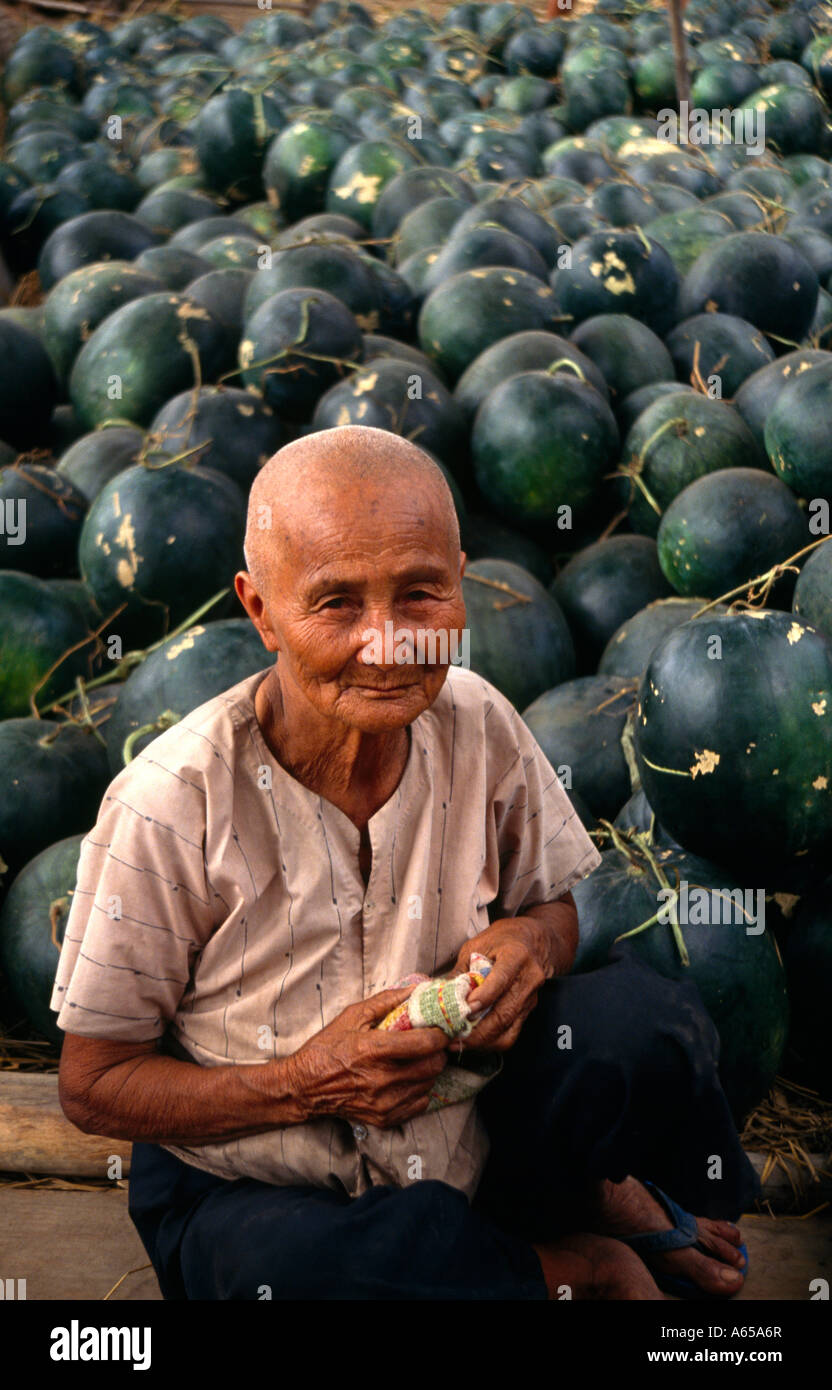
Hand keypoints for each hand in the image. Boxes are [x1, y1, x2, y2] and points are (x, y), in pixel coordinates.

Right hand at [287, 985, 448, 1129]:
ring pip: (429, 1085)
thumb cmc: (327, 1048)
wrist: (304, 1087)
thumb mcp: (353, 1016)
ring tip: (414, 1061)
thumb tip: (418, 988)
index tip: (439, 1028)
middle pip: (433, 1066)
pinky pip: (419, 1104)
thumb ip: (387, 1000)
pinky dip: (418, 1090)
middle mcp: (382, 1079)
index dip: (439, 1034)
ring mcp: (385, 1102)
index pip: (425, 1044)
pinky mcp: (385, 1118)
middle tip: (428, 1044)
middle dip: (436, 1052)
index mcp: (374, 1050)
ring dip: (428, 1071)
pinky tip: (405, 1080)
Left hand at [450, 917, 549, 1053]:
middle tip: (453, 1037)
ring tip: (460, 1043)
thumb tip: (439, 994)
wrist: (533, 940)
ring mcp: (531, 997)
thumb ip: (461, 971)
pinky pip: (512, 1033)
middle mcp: (528, 979)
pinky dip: (492, 1041)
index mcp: (516, 956)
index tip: (463, 1010)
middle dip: (477, 1031)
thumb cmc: (502, 939)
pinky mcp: (529, 1010)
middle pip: (505, 1013)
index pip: (500, 980)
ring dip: (483, 1041)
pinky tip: (474, 1041)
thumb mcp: (477, 945)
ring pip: (509, 1029)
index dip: (483, 998)